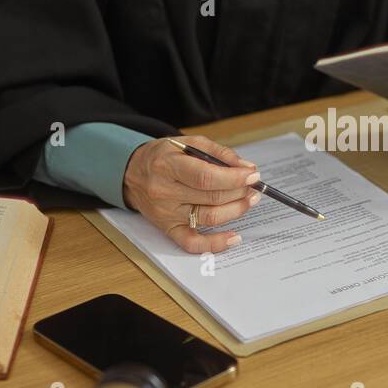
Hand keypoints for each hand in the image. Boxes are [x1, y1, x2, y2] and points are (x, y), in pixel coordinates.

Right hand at [122, 135, 259, 253]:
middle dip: (239, 192)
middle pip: (211, 198)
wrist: (133, 173)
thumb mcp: (187, 143)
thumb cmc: (163, 157)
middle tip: (253, 186)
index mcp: (167, 166)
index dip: (234, 178)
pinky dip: (215, 244)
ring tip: (249, 200)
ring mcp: (167, 214)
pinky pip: (192, 243)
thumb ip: (218, 153)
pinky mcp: (169, 229)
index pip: (206, 177)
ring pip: (209, 218)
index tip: (252, 175)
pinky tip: (234, 237)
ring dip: (236, 210)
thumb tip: (245, 167)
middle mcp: (165, 192)